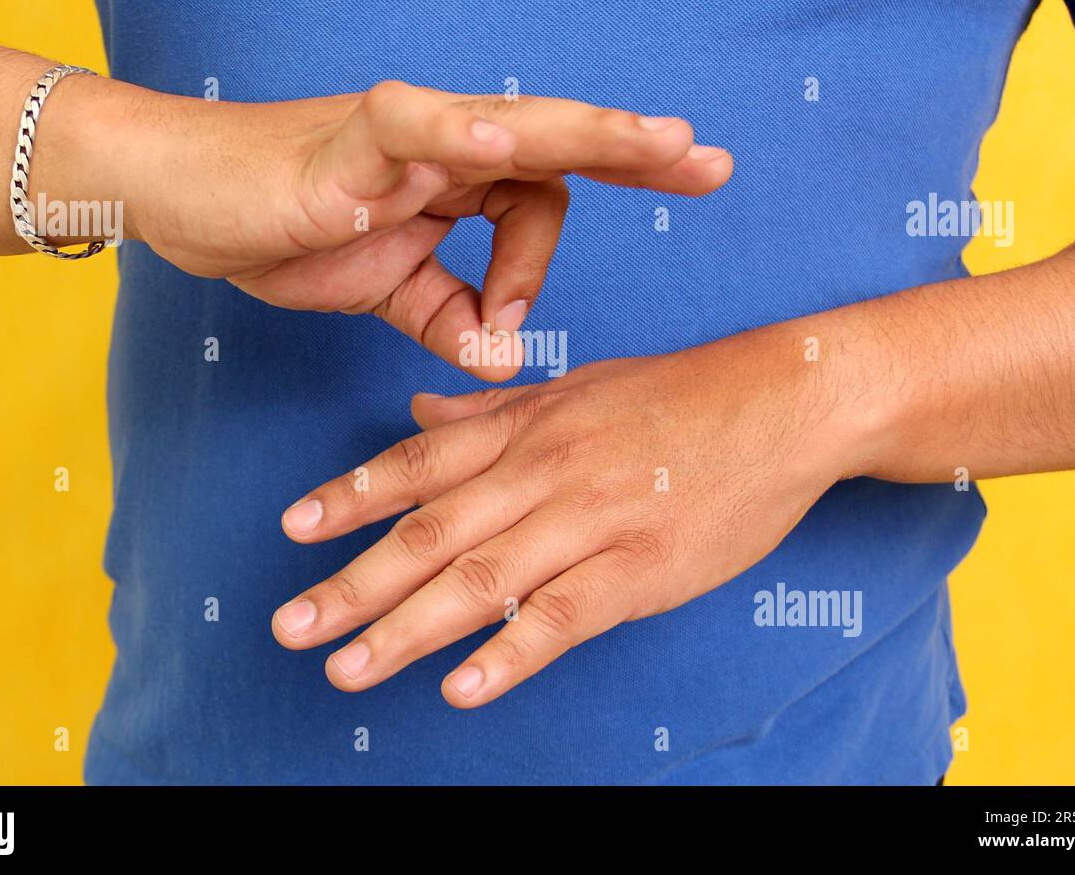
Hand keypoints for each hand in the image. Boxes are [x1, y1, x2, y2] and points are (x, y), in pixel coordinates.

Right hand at [124, 81, 732, 379]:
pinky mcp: (349, 142)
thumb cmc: (287, 231)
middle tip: (708, 162)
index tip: (515, 331)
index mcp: (458, 182)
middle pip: (557, 142)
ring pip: (509, 122)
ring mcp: (403, 139)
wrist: (185, 198)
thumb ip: (451, 320)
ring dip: (582, 131)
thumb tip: (506, 364)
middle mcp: (445, 149)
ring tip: (654, 139)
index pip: (544, 197)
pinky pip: (411, 125)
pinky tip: (501, 140)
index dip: (542, 266)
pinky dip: (454, 131)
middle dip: (635, 152)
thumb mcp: (388, 292)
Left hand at [270, 326, 871, 705]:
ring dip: (408, 629)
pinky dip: (509, 654)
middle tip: (292, 626)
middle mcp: (545, 471)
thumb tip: (417, 415)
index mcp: (527, 426)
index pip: (420, 464)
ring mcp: (593, 520)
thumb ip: (491, 411)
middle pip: (433, 531)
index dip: (352, 495)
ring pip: (483, 578)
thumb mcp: (576, 386)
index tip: (294, 528)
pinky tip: (461, 688)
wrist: (782, 403)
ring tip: (349, 669)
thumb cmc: (677, 396)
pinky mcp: (642, 569)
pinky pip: (564, 615)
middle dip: (355, 582)